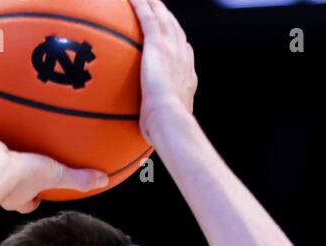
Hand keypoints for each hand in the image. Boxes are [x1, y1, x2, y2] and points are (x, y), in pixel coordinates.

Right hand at [0, 124, 108, 213]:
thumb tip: (104, 180)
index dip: (31, 199)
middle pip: (2, 185)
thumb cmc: (21, 175)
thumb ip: (79, 179)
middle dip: (5, 178)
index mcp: (18, 194)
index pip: (25, 202)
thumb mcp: (56, 174)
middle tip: (10, 166)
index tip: (35, 196)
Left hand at [128, 0, 196, 144]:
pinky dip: (140, 4)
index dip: (177, 43)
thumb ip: (152, 130)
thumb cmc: (167, 134)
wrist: (171, 123)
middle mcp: (182, 59)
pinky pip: (147, 16)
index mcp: (185, 77)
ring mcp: (172, 49)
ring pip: (163, 17)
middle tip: (157, 8)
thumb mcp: (160, 130)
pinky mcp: (158, 44)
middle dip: (166, 17)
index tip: (170, 39)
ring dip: (153, 5)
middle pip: (174, 30)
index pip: (182, 54)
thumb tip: (144, 151)